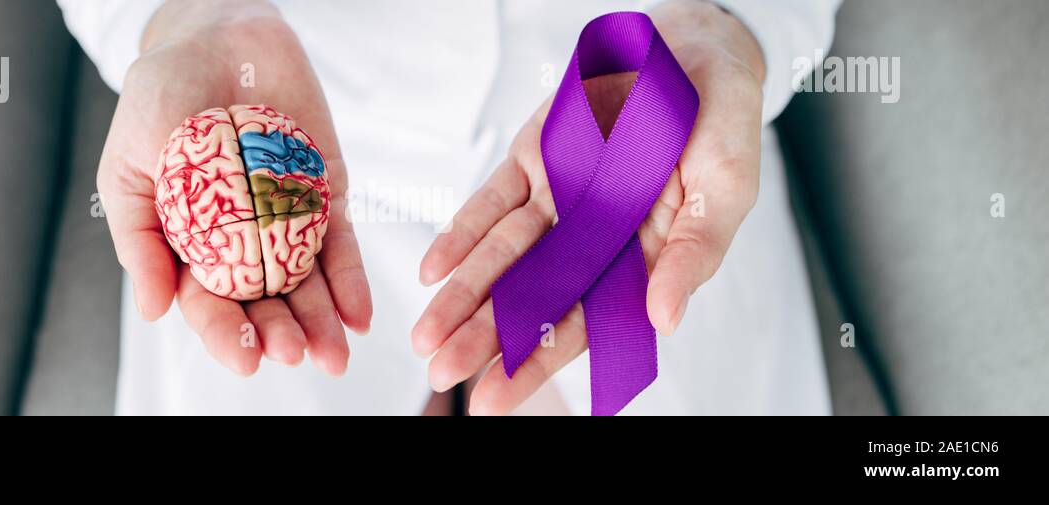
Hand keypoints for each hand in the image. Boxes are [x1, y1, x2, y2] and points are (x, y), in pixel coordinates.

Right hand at [97, 0, 370, 376]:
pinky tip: (359, 316)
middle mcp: (241, 244)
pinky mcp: (325, 193)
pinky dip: (351, 281)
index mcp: (189, 247)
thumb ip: (140, 237)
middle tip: (294, 353)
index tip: (247, 357)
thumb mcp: (130, 166)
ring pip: (306, 283)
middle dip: (280, 332)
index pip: (207, 303)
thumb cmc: (158, 100)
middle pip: (263, 301)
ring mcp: (286, 220)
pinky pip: (340, 243)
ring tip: (332, 353)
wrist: (213, 37)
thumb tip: (154, 311)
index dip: (226, 333)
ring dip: (320, 320)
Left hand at [412, 0, 765, 413]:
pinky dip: (461, 234)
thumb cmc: (721, 128)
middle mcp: (591, 242)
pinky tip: (433, 270)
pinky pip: (490, 204)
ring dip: (463, 297)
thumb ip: (693, 254)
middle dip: (484, 339)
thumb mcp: (727, 189)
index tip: (496, 397)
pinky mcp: (533, 162)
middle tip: (441, 371)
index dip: (539, 362)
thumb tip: (663, 319)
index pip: (584, 324)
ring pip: (501, 259)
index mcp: (640, 262)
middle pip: (531, 300)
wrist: (694, 53)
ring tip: (426, 335)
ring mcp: (557, 202)